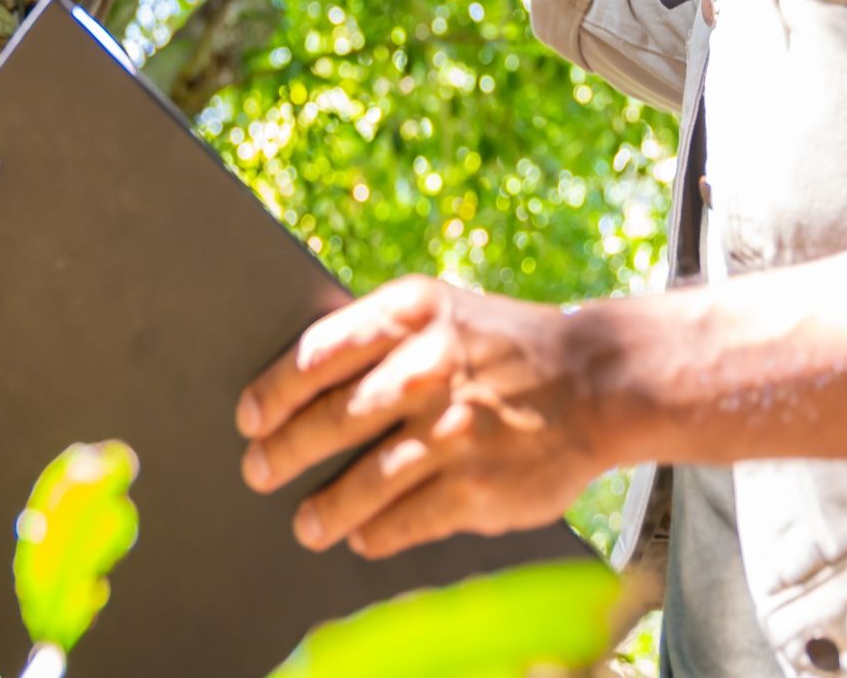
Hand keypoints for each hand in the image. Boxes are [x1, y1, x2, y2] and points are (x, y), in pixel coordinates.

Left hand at [235, 277, 614, 558]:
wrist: (599, 379)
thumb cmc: (497, 345)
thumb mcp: (440, 311)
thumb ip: (376, 334)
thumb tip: (293, 375)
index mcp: (414, 312)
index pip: (320, 352)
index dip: (274, 390)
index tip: (248, 416)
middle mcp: (431, 366)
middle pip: (333, 418)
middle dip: (285, 451)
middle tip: (257, 471)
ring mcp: (456, 430)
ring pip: (367, 479)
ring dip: (326, 507)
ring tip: (305, 523)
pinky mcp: (480, 486)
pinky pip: (410, 519)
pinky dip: (378, 532)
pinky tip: (363, 536)